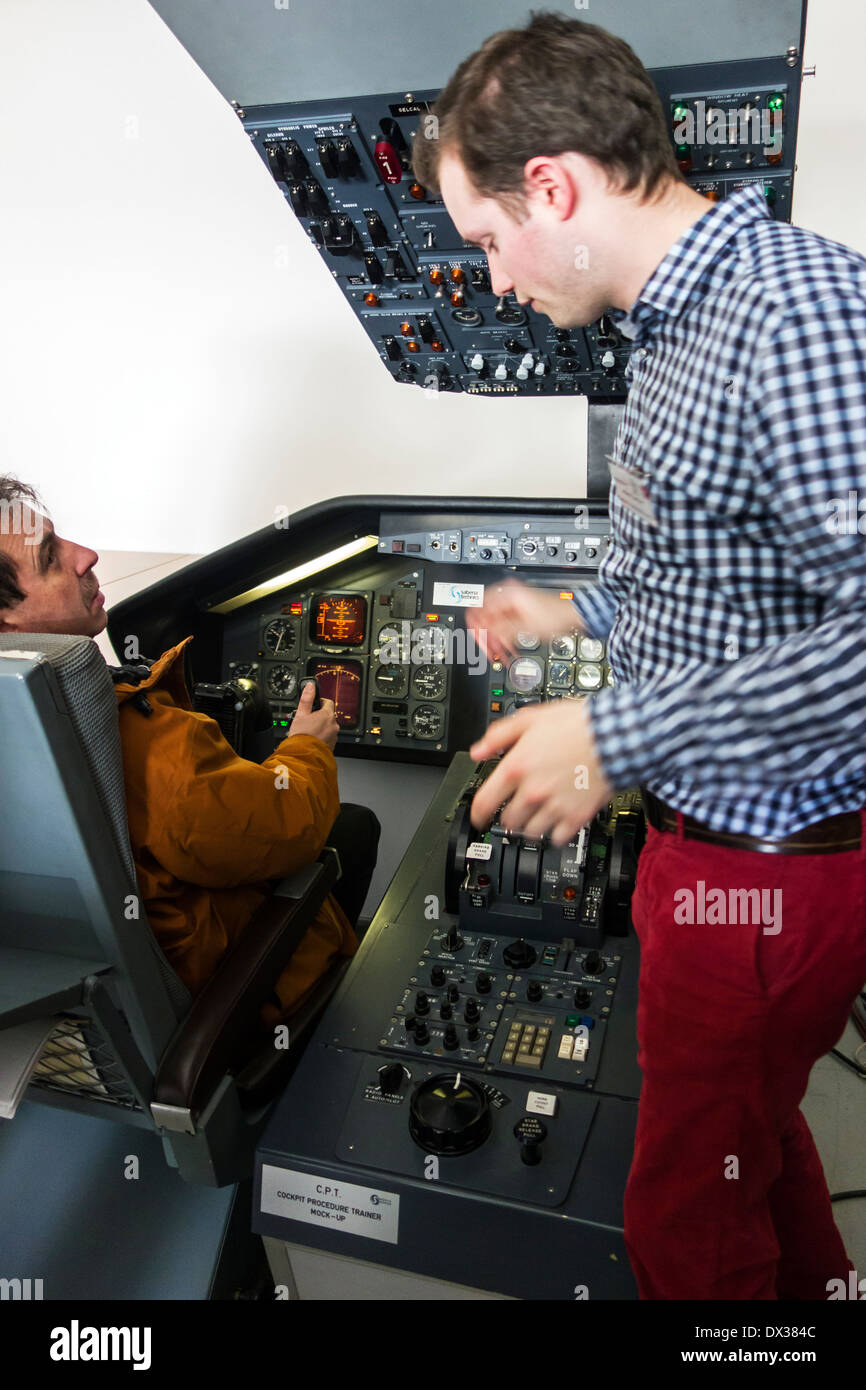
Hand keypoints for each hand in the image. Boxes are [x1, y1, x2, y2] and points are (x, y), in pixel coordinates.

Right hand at [287, 680, 339, 749]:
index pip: (328, 702)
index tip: (313, 705)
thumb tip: (310, 686)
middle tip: (306, 720)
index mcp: (327, 715)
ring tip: (308, 731)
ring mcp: (334, 735)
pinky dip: (321, 736)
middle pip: (327, 715)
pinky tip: (312, 739)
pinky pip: (327, 737)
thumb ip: (306, 699)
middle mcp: (334, 725)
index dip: (319, 702)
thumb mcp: (300, 714)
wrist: (303, 757)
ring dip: (320, 727)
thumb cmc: (302, 737)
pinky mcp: (332, 745)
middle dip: (318, 716)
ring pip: (328, 726)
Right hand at [466, 578, 584, 662]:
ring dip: (494, 639)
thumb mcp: (524, 628)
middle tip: (490, 652)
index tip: (480, 643)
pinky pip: (502, 622)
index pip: (478, 610)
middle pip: (483, 616)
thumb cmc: (555, 616)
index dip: (477, 629)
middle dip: (486, 637)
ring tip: (499, 653)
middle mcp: (507, 593)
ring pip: (492, 621)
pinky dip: (503, 636)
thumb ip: (501, 630)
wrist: (572, 614)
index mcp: (506, 594)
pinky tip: (506, 648)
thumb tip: (484, 634)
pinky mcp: (517, 608)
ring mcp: (512, 600)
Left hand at [469, 698, 611, 845]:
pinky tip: (558, 822)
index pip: (484, 803)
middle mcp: (532, 792)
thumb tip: (478, 752)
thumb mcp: (532, 719)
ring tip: (538, 815)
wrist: (616, 736)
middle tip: (517, 809)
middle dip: (509, 816)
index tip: (478, 817)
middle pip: (508, 821)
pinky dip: (556, 834)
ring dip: (531, 826)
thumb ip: (499, 736)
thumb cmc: (578, 725)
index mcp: (517, 768)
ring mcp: (554, 807)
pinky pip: (557, 839)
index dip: (477, 814)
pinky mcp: (576, 817)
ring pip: (530, 833)